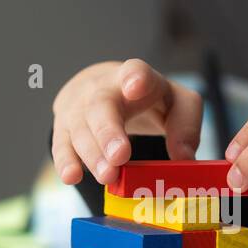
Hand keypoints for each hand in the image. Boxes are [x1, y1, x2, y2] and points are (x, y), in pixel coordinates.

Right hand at [51, 59, 202, 185]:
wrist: (105, 88)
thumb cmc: (147, 99)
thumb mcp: (177, 104)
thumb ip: (186, 126)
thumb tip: (185, 159)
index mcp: (136, 77)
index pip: (136, 71)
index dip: (135, 77)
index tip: (136, 86)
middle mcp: (101, 88)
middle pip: (101, 105)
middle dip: (108, 131)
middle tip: (120, 156)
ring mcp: (78, 107)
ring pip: (80, 127)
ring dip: (92, 154)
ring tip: (107, 176)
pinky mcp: (63, 128)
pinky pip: (61, 144)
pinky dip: (66, 161)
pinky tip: (71, 176)